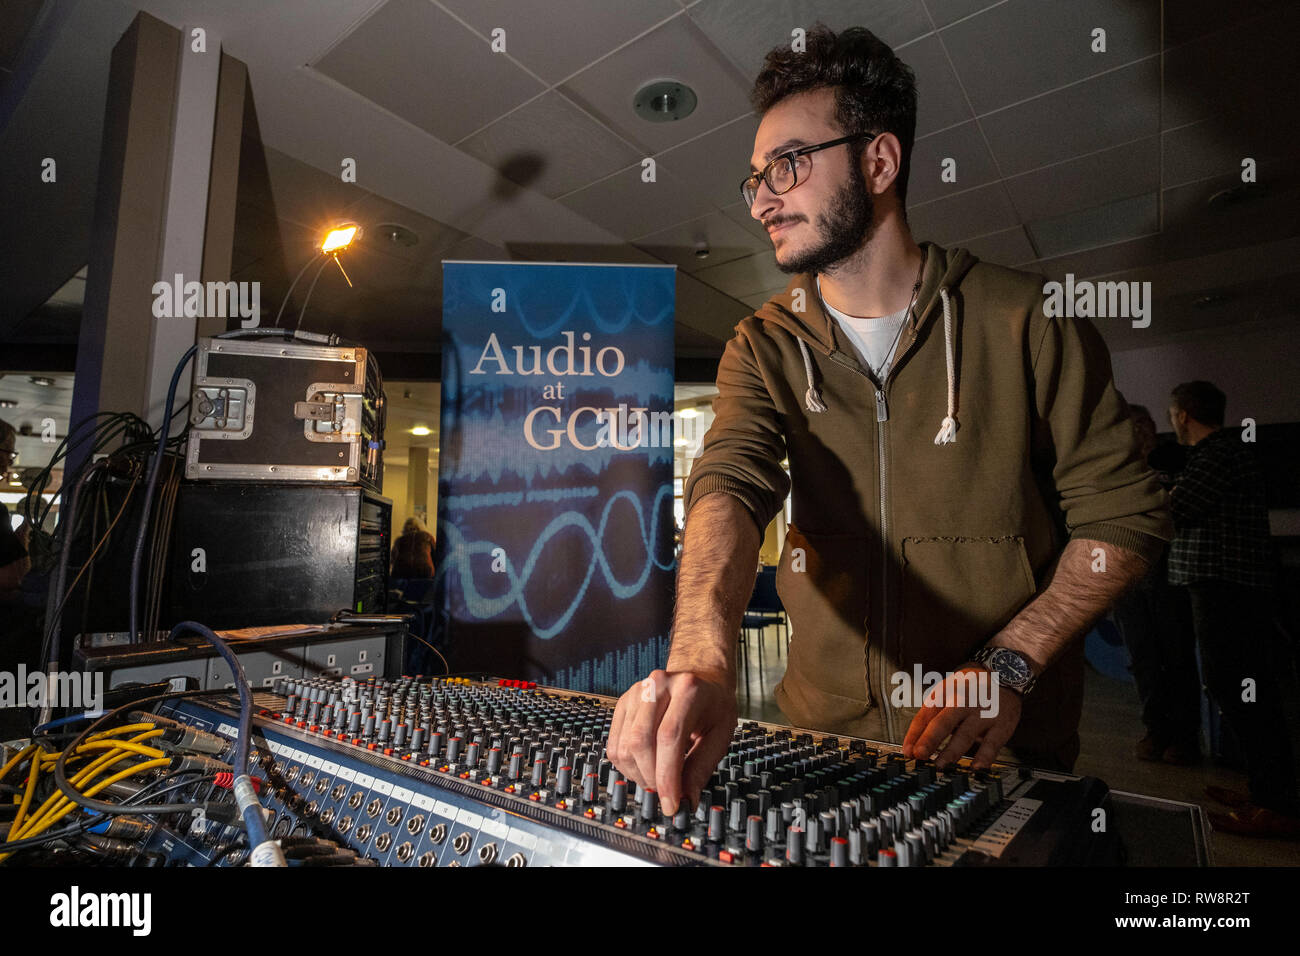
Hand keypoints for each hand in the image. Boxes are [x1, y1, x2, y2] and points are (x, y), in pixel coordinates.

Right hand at [606, 668, 736, 816]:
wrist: (698, 677)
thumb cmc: (713, 705)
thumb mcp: (721, 734)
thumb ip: (702, 767)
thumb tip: (685, 800)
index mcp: (688, 689)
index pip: (669, 737)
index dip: (667, 776)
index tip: (671, 804)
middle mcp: (657, 685)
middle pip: (641, 742)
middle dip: (652, 778)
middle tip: (666, 794)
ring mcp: (636, 692)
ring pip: (624, 746)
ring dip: (638, 775)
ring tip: (656, 780)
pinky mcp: (623, 703)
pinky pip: (614, 744)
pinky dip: (626, 766)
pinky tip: (644, 768)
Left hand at [900, 666, 1022, 768]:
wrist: (1004, 673)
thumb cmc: (969, 688)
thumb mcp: (946, 692)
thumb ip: (930, 717)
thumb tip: (912, 745)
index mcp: (946, 693)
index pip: (926, 715)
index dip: (915, 734)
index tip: (908, 751)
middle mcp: (963, 702)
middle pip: (944, 722)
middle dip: (930, 739)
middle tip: (920, 754)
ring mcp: (983, 714)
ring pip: (965, 734)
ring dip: (951, 751)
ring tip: (940, 765)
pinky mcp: (1001, 725)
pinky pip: (992, 743)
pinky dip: (984, 756)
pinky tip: (977, 767)